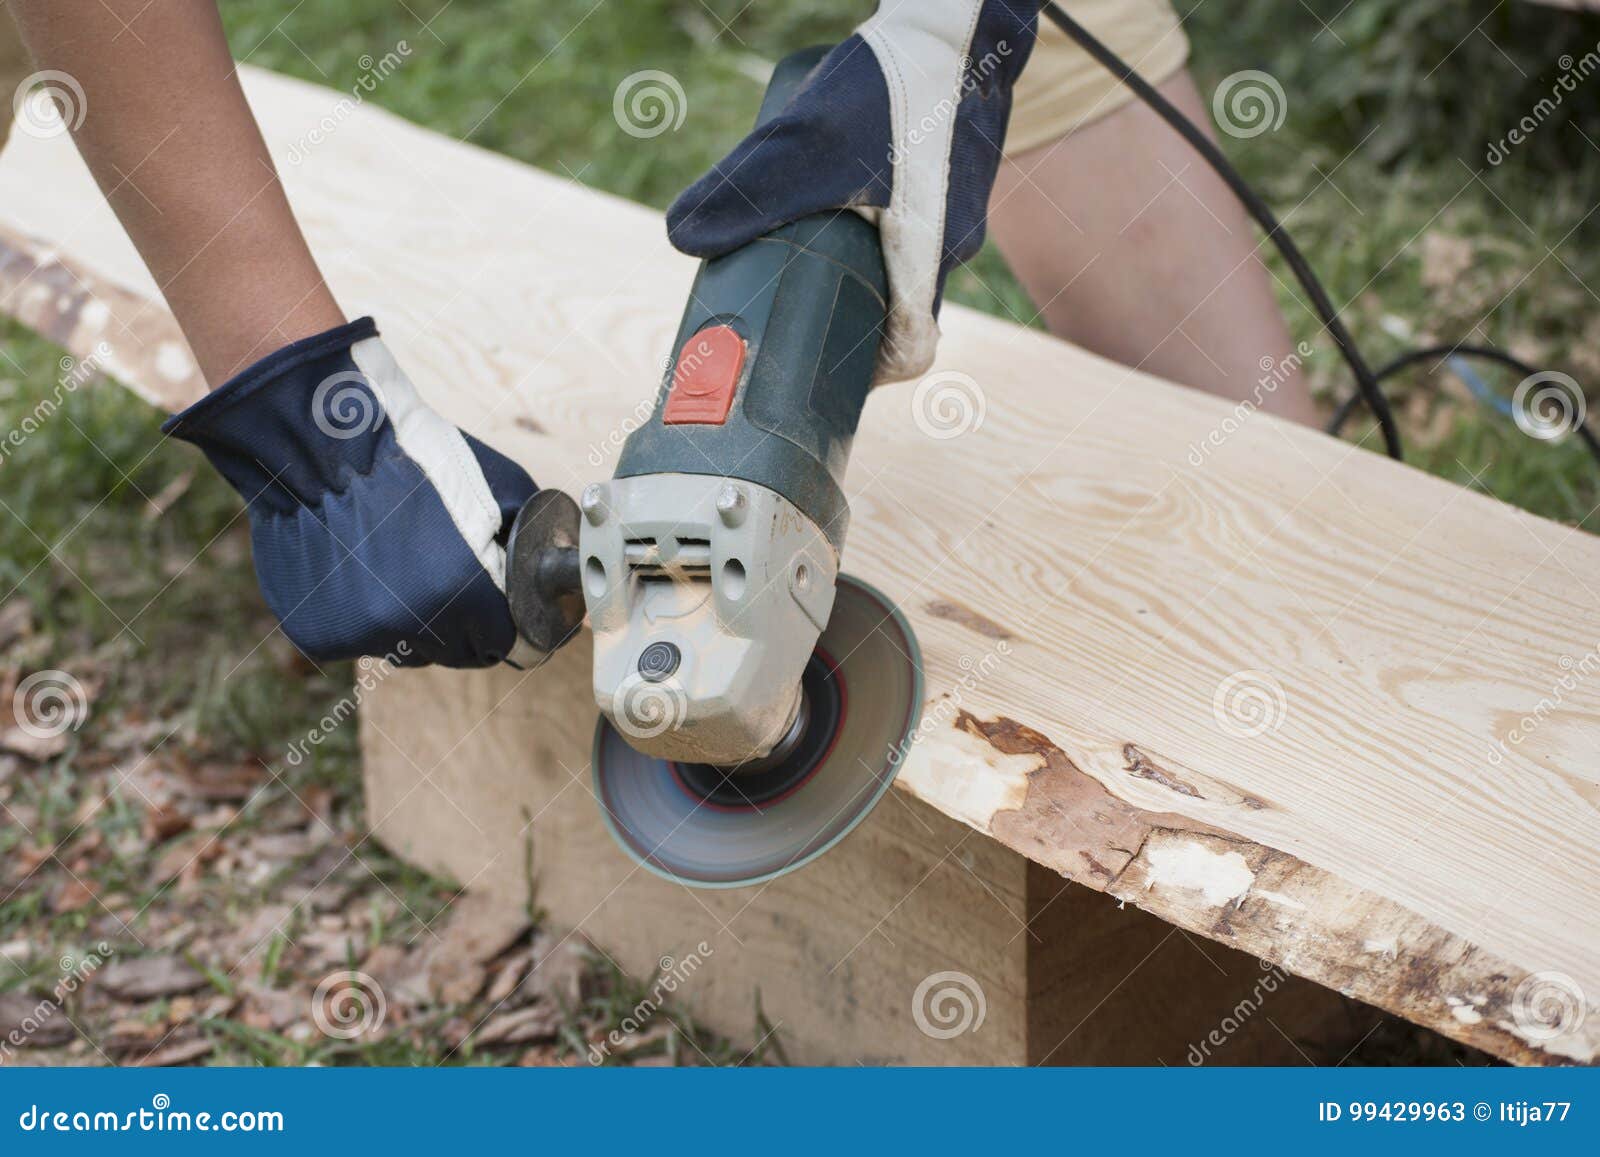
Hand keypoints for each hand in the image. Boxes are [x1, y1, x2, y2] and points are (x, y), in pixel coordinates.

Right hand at [163, 318, 534, 667]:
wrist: (323, 441)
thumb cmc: (416, 457)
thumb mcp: (503, 490)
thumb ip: (530, 545)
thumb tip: (552, 579)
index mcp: (461, 594)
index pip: (504, 641)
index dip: (506, 620)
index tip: (502, 608)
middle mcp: (408, 624)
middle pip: (456, 650)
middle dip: (463, 622)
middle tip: (448, 576)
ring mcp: (357, 631)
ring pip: (406, 646)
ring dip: (412, 621)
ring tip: (400, 564)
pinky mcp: (317, 631)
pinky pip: (359, 637)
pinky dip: (364, 614)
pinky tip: (360, 568)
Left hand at [666, 1, 1040, 383]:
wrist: (961, 22)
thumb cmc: (893, 85)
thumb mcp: (805, 141)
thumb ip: (743, 191)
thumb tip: (681, 237)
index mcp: (930, 259)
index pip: (908, 352)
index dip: (864, 377)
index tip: (814, 377)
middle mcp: (953, 246)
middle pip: (896, 312)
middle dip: (842, 321)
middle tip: (785, 309)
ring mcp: (957, 213)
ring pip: (902, 267)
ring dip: (854, 273)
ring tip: (799, 251)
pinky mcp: (950, 181)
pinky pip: (911, 228)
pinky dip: (872, 233)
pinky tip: (834, 203)